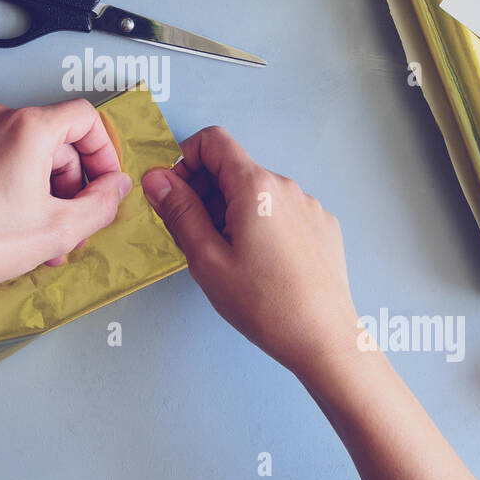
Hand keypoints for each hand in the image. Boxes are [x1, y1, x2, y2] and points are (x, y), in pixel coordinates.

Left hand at [0, 99, 131, 319]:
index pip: (85, 119)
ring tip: (46, 241)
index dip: (105, 153)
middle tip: (75, 228)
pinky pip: (0, 160)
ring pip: (28, 155)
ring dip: (46, 193)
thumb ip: (101, 204)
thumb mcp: (59, 230)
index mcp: (28, 127)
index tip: (106, 187)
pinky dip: (18, 188)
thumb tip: (117, 187)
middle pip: (57, 141)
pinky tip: (17, 229)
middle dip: (72, 185)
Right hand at [141, 126, 357, 376]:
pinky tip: (263, 265)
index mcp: (255, 186)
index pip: (213, 140)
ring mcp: (309, 206)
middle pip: (234, 169)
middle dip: (207, 192)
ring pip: (258, 193)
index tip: (176, 194)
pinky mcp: (323, 226)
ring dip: (234, 212)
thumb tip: (156, 177)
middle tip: (196, 237)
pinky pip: (282, 212)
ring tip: (231, 259)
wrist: (323, 339)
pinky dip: (263, 225)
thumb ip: (179, 211)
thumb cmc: (263, 304)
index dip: (185, 160)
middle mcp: (286, 186)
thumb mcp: (206, 258)